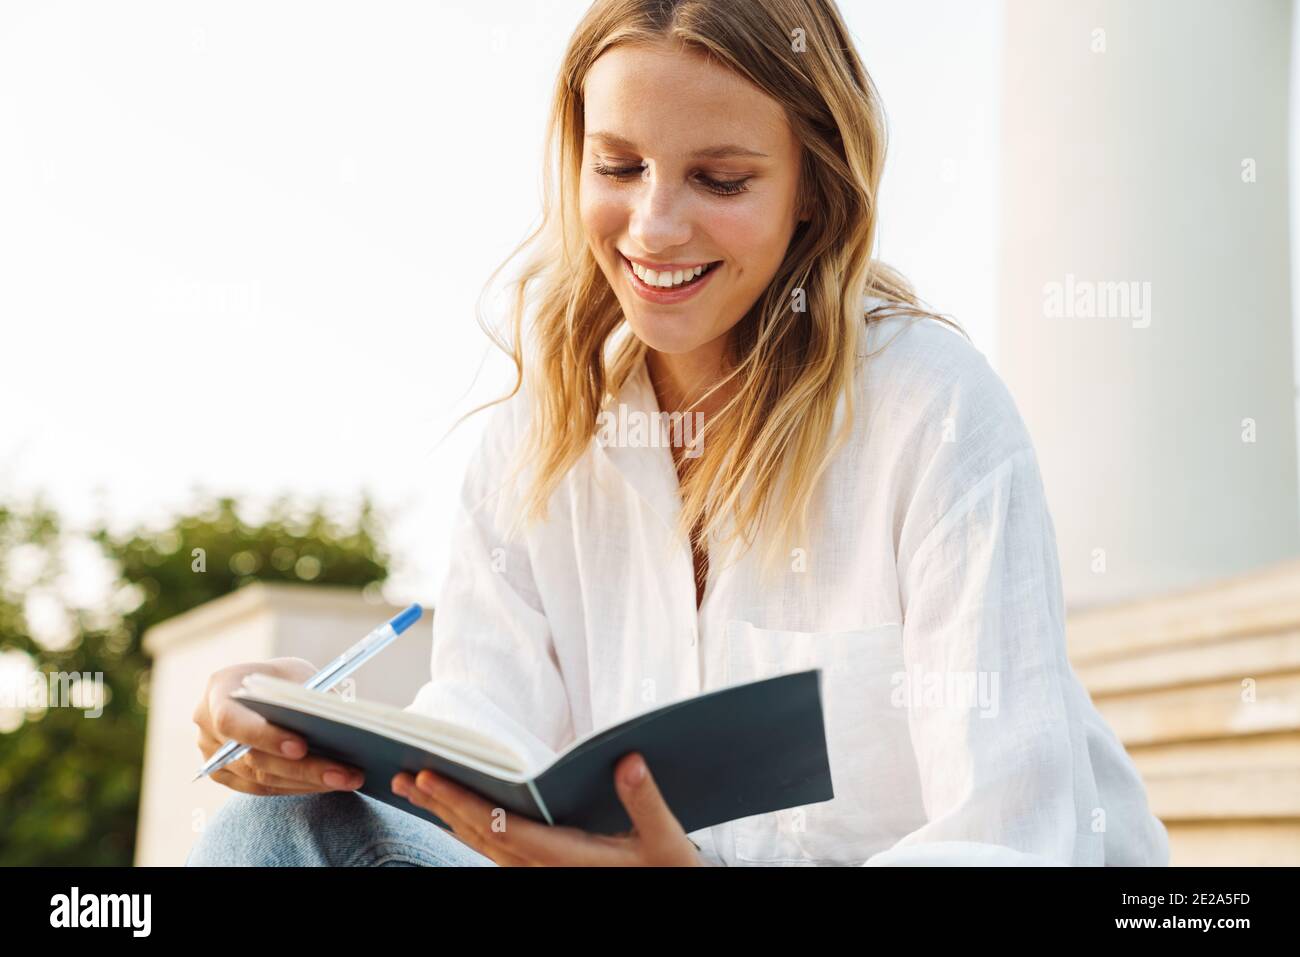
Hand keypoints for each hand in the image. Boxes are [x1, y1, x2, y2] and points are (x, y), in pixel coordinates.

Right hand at [192, 657, 364, 795]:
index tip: (301, 747)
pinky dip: (298, 787)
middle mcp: (206, 724)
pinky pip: (262, 789)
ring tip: (349, 778)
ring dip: (309, 782)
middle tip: (346, 773)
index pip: (232, 720)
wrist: (265, 692)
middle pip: (253, 758)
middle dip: (304, 768)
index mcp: (219, 688)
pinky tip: (329, 784)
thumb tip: (339, 722)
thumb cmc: (283, 679)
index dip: (264, 736)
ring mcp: (212, 754)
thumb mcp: (296, 673)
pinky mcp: (225, 775)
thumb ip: (309, 696)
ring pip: (261, 780)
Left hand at [391, 752, 709, 865]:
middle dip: (440, 804)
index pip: (502, 828)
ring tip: (414, 788)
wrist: (672, 895)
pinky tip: (454, 812)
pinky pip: (495, 850)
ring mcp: (543, 872)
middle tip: (403, 775)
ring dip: (446, 815)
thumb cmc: (670, 871)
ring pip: (482, 844)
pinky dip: (468, 827)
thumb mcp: (666, 841)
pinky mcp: (547, 870)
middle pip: (481, 835)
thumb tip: (628, 760)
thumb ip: (644, 801)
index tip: (431, 776)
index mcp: (569, 859)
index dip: (463, 801)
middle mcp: (547, 869)